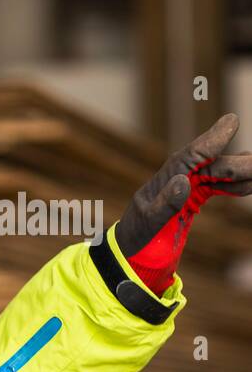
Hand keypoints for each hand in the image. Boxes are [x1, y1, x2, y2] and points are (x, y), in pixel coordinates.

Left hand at [116, 113, 251, 258]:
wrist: (131, 251)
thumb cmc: (136, 236)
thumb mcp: (148, 222)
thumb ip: (165, 203)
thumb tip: (183, 180)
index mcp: (164, 179)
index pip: (191, 155)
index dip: (212, 139)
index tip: (232, 121)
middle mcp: (178, 177)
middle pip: (213, 165)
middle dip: (238, 164)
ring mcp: (188, 187)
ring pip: (221, 173)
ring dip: (242, 172)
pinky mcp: (195, 198)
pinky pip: (220, 185)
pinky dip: (237, 185)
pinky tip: (251, 184)